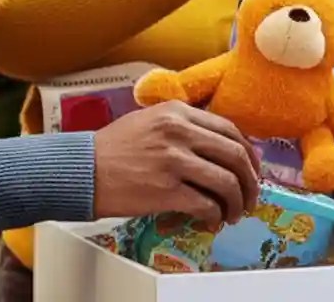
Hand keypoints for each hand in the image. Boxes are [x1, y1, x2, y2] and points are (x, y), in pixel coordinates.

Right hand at [92, 101, 260, 224]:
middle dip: (250, 181)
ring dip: (237, 202)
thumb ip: (184, 126)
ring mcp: (173, 161)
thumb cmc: (113, 148)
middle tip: (250, 197)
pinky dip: (215, 215)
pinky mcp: (165, 190)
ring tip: (234, 213)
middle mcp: (179, 132)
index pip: (230, 130)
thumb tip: (221, 147)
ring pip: (226, 182)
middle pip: (235, 156)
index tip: (252, 170)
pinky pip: (206, 204)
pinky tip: (212, 220)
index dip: (249, 153)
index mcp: (178, 112)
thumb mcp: (151, 120)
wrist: (81, 170)